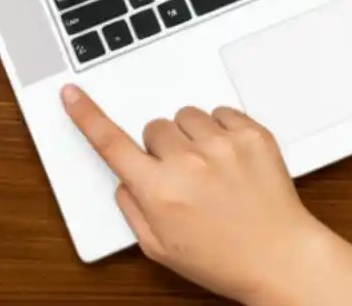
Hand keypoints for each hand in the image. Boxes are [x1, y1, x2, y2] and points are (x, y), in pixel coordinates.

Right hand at [60, 84, 325, 303]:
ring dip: (192, 136)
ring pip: (186, 115)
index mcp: (159, 191)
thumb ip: (131, 208)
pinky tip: (230, 161)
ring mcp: (222, 145)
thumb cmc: (222, 258)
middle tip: (182, 177)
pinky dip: (221, 131)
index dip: (86, 115)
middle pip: (154, 127)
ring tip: (210, 169)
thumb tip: (124, 176)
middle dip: (161, 147)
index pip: (110, 143)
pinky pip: (220, 112)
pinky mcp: (252, 134)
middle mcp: (188, 163)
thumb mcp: (159, 247)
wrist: (280, 258)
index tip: (71, 94)